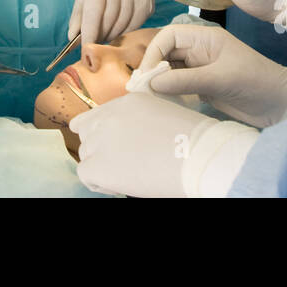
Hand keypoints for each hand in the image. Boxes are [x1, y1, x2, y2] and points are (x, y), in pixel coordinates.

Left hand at [68, 0, 153, 46]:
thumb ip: (78, 17)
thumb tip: (73, 38)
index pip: (94, 10)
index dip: (90, 32)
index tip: (86, 47)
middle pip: (110, 18)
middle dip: (101, 35)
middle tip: (97, 42)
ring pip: (124, 22)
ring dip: (114, 35)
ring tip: (107, 35)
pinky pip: (137, 22)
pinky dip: (127, 31)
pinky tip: (120, 30)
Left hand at [71, 92, 218, 196]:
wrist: (200, 157)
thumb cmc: (194, 142)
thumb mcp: (164, 117)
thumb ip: (139, 121)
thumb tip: (127, 141)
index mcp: (128, 102)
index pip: (95, 116)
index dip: (103, 134)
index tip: (115, 147)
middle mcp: (110, 116)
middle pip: (86, 133)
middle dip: (99, 147)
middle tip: (122, 162)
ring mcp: (101, 139)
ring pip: (86, 154)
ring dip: (100, 165)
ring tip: (126, 175)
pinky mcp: (99, 165)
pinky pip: (86, 175)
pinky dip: (99, 183)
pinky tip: (119, 185)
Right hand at [140, 23, 286, 127]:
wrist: (280, 104)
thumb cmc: (256, 82)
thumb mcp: (221, 79)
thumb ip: (186, 80)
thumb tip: (152, 83)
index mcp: (205, 38)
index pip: (169, 36)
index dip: (154, 52)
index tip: (147, 75)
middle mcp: (200, 50)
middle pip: (166, 52)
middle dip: (152, 68)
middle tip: (142, 90)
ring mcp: (200, 68)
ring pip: (169, 70)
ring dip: (158, 81)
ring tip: (148, 98)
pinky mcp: (202, 86)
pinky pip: (177, 85)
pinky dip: (168, 92)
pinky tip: (162, 102)